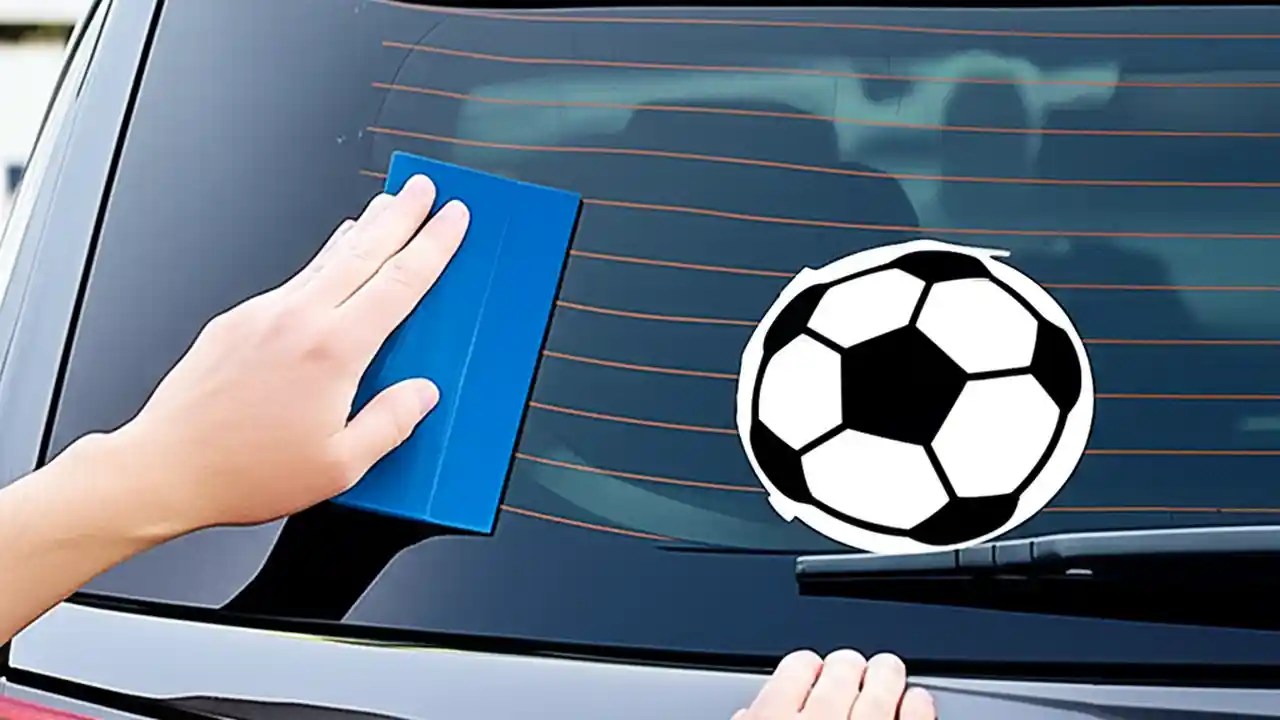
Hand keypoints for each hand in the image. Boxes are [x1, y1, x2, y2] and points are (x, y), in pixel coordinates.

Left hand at [105, 175, 467, 534]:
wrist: (166, 468)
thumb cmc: (245, 472)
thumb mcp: (341, 465)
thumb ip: (391, 423)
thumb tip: (421, 394)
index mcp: (333, 352)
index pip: (399, 283)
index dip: (433, 246)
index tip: (451, 219)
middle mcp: (297, 320)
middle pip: (364, 251)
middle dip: (401, 215)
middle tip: (423, 189)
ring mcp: (263, 315)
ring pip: (326, 259)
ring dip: (363, 230)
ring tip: (384, 209)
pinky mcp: (236, 321)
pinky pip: (294, 280)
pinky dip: (323, 262)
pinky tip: (330, 263)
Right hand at [733, 650, 935, 719]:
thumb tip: (749, 715)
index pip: (797, 667)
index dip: (806, 666)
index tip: (811, 672)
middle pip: (841, 668)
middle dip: (848, 664)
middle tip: (851, 668)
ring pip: (882, 686)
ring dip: (887, 674)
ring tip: (888, 671)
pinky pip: (915, 718)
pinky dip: (919, 706)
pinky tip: (918, 701)